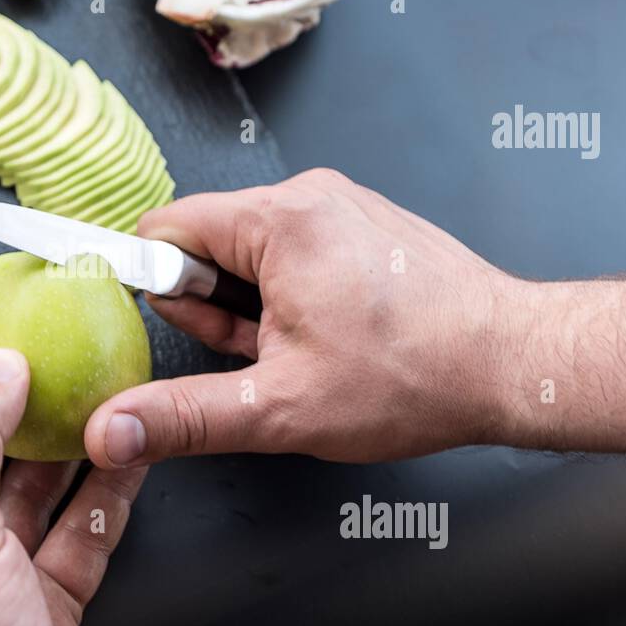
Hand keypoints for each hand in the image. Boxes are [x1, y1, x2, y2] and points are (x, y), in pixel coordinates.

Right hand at [85, 168, 625, 466]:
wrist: (515, 365)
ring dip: (255, 311)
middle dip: (217, 309)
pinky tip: (328, 339)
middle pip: (209, 242)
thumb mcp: (281, 409)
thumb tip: (111, 429)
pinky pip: (294, 254)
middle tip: (265, 358)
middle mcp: (310, 196)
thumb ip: (184, 416)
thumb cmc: (415, 378)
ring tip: (305, 353)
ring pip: (252, 254)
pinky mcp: (361, 226)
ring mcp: (341, 207)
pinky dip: (290, 299)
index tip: (189, 334)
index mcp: (280, 219)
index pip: (166, 227)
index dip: (159, 286)